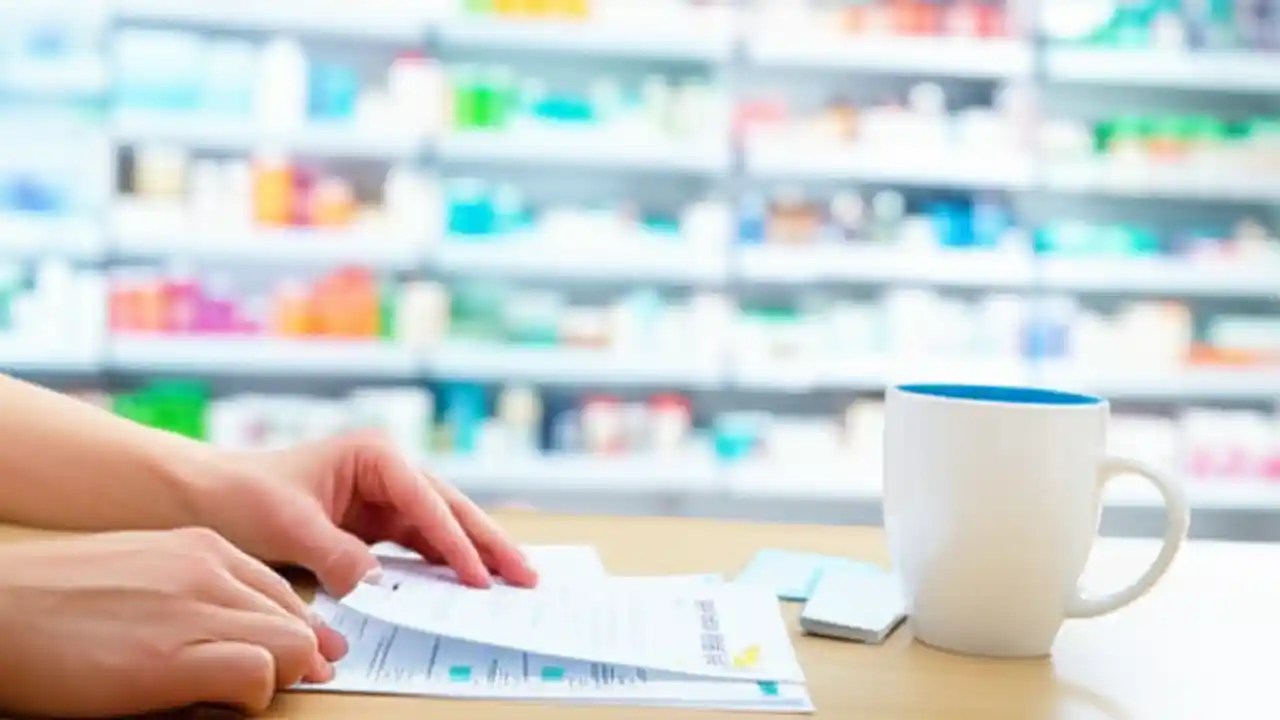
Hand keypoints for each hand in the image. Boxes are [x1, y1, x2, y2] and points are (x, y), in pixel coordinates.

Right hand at [0, 528, 345, 716]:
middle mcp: (208, 570)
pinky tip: (214, 702)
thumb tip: (245, 633)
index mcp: (203, 548)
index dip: (299, 633)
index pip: (284, 592)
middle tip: (274, 686)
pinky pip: (257, 674)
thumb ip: (197, 592)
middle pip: (297, 620)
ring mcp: (193, 609)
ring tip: (234, 694)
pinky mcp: (171, 656)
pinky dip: (249, 696)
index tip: (303, 659)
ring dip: (275, 678)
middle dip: (296, 660)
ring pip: (292, 645)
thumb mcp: (145, 575)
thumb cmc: (57, 603)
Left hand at [196, 431, 537, 596]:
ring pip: (443, 527)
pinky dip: (446, 565)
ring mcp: (384, 497)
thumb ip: (336, 554)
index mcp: (373, 455)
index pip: (426, 501)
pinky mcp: (376, 524)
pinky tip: (470, 584)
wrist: (207, 498)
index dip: (455, 540)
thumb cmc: (242, 495)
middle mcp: (386, 471)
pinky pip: (420, 546)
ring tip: (514, 580)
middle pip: (451, 508)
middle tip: (526, 574)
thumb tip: (375, 583)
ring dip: (476, 554)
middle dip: (489, 542)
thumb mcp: (287, 524)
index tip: (476, 575)